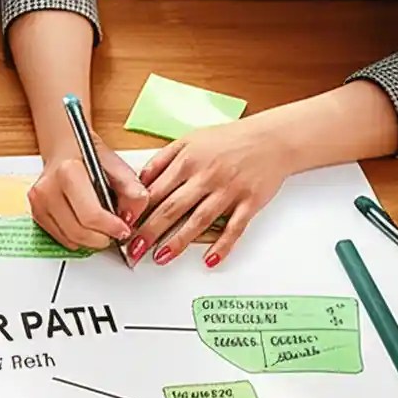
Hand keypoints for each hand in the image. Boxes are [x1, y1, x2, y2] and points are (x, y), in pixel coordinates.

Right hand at [28, 135, 147, 250]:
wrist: (66, 148)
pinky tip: (89, 227)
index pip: (90, 215)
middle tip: (116, 233)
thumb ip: (131, 189)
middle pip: (78, 231)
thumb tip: (132, 216)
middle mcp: (47, 188)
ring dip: (92, 241)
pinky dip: (79, 239)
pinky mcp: (37, 214)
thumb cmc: (91, 157)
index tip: (124, 229)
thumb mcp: (117, 166)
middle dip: (102, 238)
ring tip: (104, 230)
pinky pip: (62, 239)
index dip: (111, 228)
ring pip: (70, 239)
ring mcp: (39, 203)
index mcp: (68, 172)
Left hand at [131, 119, 290, 267]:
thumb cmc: (230, 139)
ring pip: (199, 220)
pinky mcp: (249, 202)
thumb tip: (139, 180)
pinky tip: (210, 259)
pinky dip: (223, 246)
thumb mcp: (190, 139)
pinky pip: (234, 228)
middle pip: (172, 208)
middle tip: (134, 250)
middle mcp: (207, 175)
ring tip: (161, 257)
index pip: (156, 189)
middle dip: (150, 232)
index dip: (138, 210)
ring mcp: (229, 190)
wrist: (273, 138)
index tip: (124, 226)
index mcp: (188, 159)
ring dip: (178, 242)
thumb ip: (163, 159)